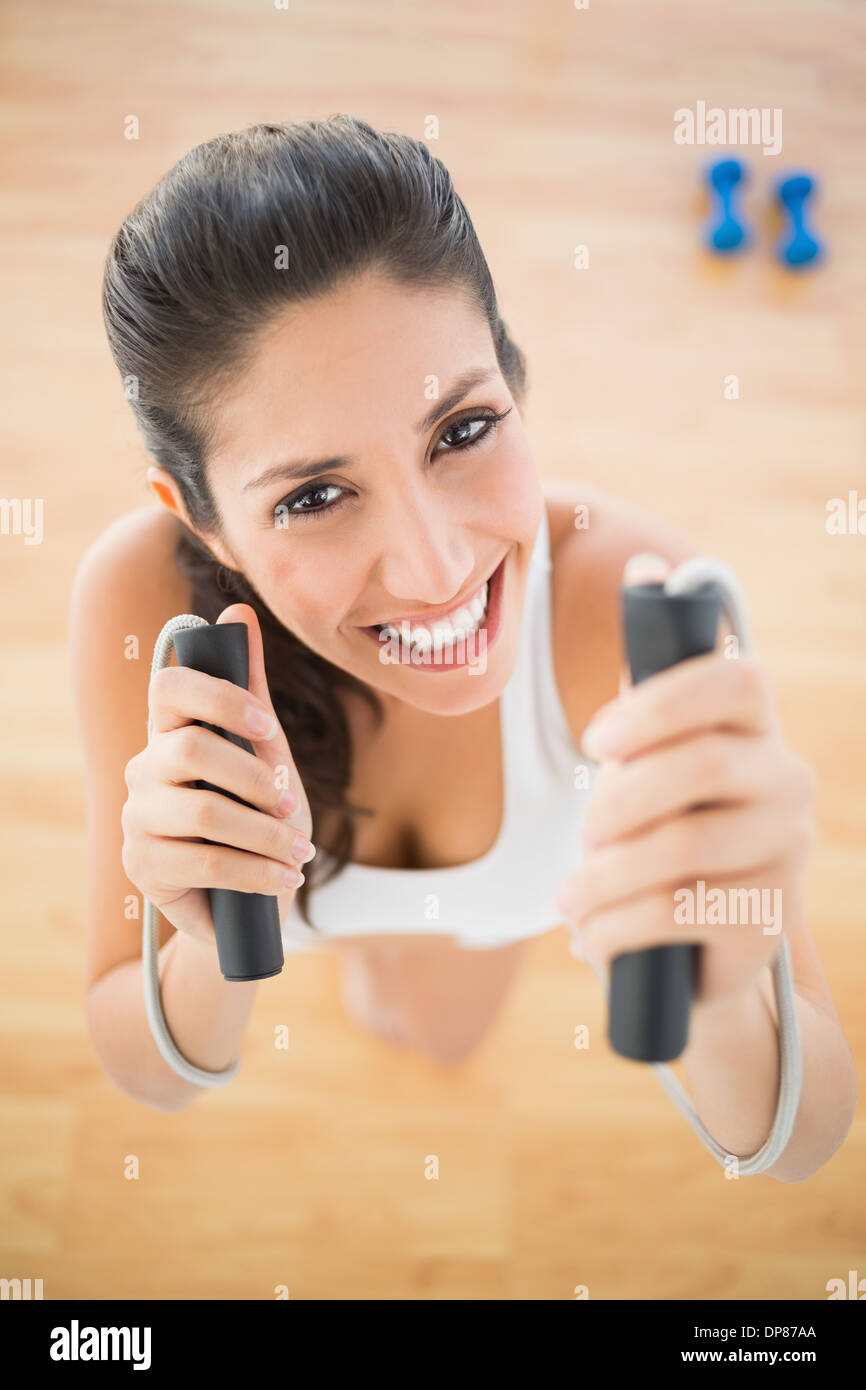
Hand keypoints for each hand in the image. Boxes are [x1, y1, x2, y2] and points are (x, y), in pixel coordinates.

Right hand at [121, 603, 314, 947]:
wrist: (249, 899)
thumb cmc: (258, 818)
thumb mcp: (266, 753)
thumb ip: (250, 690)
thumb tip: (239, 610)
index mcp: (171, 731)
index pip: (169, 687)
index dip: (219, 698)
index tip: (267, 726)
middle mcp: (144, 768)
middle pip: (192, 749)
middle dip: (256, 778)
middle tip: (292, 806)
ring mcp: (137, 816)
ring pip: (205, 811)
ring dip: (266, 835)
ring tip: (300, 854)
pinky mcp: (141, 865)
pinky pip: (203, 861)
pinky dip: (256, 871)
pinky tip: (283, 879)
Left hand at [555, 560, 816, 1005]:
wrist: (697, 946)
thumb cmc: (661, 829)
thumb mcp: (651, 757)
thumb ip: (649, 682)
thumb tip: (649, 569)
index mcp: (754, 727)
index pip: (735, 680)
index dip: (662, 701)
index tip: (595, 740)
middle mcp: (786, 783)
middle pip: (702, 766)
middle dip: (620, 800)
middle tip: (583, 833)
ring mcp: (786, 855)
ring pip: (684, 847)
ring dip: (606, 874)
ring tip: (571, 898)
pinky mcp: (769, 921)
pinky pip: (680, 913)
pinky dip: (616, 925)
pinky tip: (592, 933)